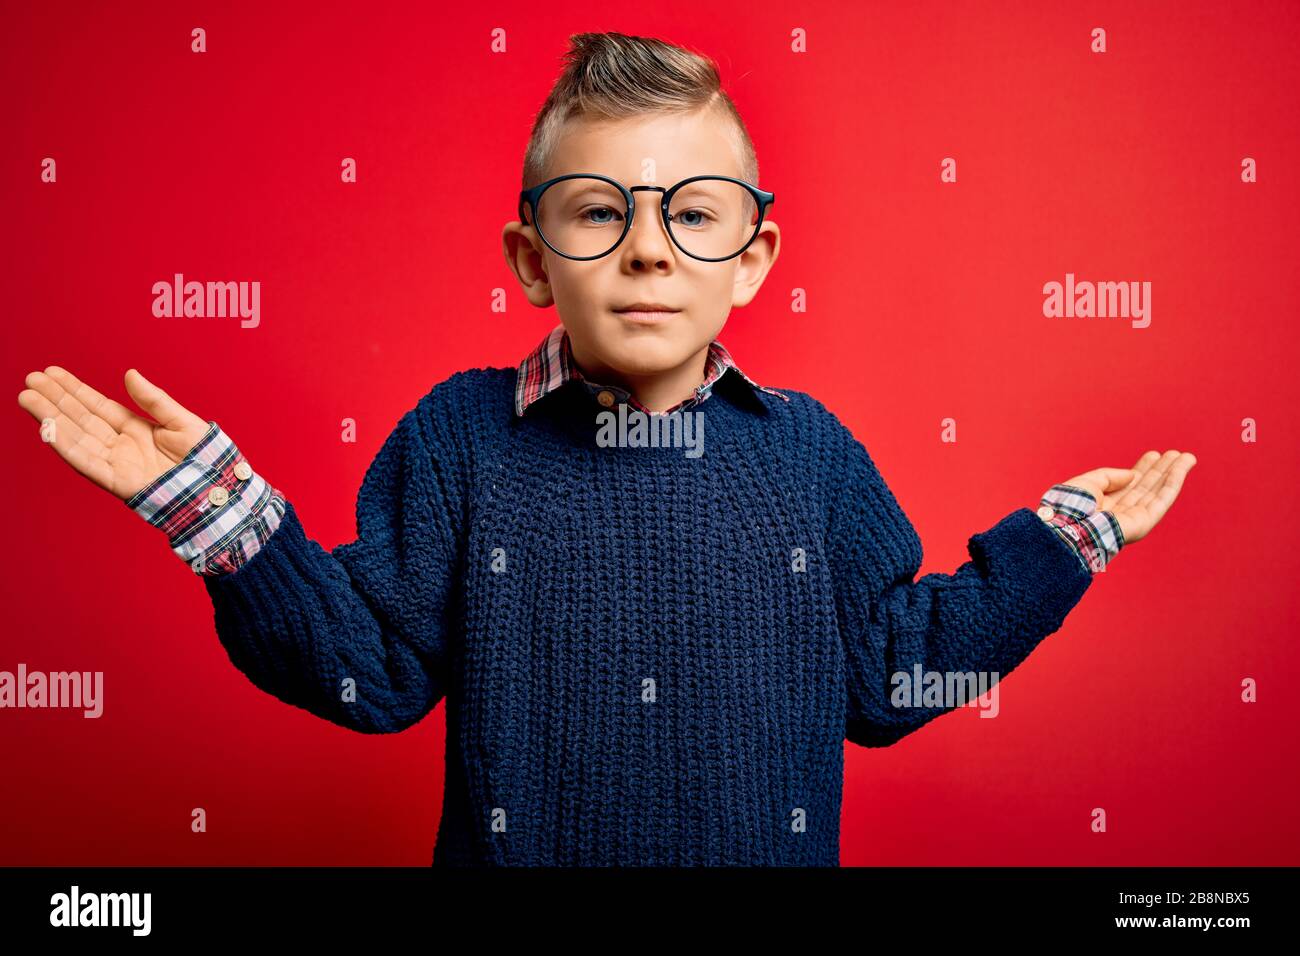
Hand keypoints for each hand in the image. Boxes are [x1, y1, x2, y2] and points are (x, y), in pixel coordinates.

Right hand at [17, 367, 210, 501]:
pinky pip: (86, 462)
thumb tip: (130, 374)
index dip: (74, 390)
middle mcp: (122, 446)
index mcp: (137, 430)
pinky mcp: (118, 482)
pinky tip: (46, 428)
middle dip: (55, 400)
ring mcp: (118, 464)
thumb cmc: (207, 459)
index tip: (51, 373)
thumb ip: (154, 400)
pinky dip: (65, 445)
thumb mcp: (182, 422)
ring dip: (51, 419)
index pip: (98, 406)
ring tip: (28, 398)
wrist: (218, 492)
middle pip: (81, 419)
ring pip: (77, 437)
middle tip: (31, 379)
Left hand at [1058, 450, 1196, 544]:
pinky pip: (1163, 499)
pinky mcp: (1145, 522)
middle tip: (1176, 453)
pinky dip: (1174, 482)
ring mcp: (1134, 518)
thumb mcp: (1088, 482)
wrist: (1069, 525)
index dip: (1144, 468)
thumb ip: (1110, 476)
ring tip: (1187, 457)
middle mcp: (1121, 511)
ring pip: (1159, 491)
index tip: (1155, 454)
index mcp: (1105, 503)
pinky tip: (1182, 468)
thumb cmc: (1072, 506)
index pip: (1130, 484)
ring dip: (1174, 474)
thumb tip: (1132, 474)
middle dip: (1162, 470)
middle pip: (1147, 487)